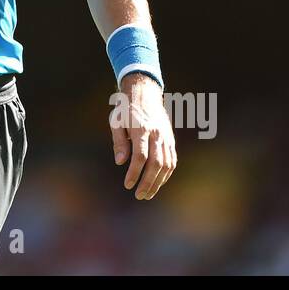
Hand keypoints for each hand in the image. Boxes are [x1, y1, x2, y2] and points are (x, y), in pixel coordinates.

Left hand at [109, 73, 176, 199]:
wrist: (145, 94)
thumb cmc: (126, 110)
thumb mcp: (116, 122)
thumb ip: (119, 142)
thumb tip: (120, 162)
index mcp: (141, 129)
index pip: (140, 156)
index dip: (134, 173)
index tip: (127, 185)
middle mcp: (156, 134)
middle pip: (156, 163)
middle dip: (148, 182)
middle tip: (139, 195)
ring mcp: (166, 137)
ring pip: (166, 164)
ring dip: (158, 182)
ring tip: (147, 194)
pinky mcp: (171, 140)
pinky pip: (172, 160)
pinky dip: (166, 174)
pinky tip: (158, 183)